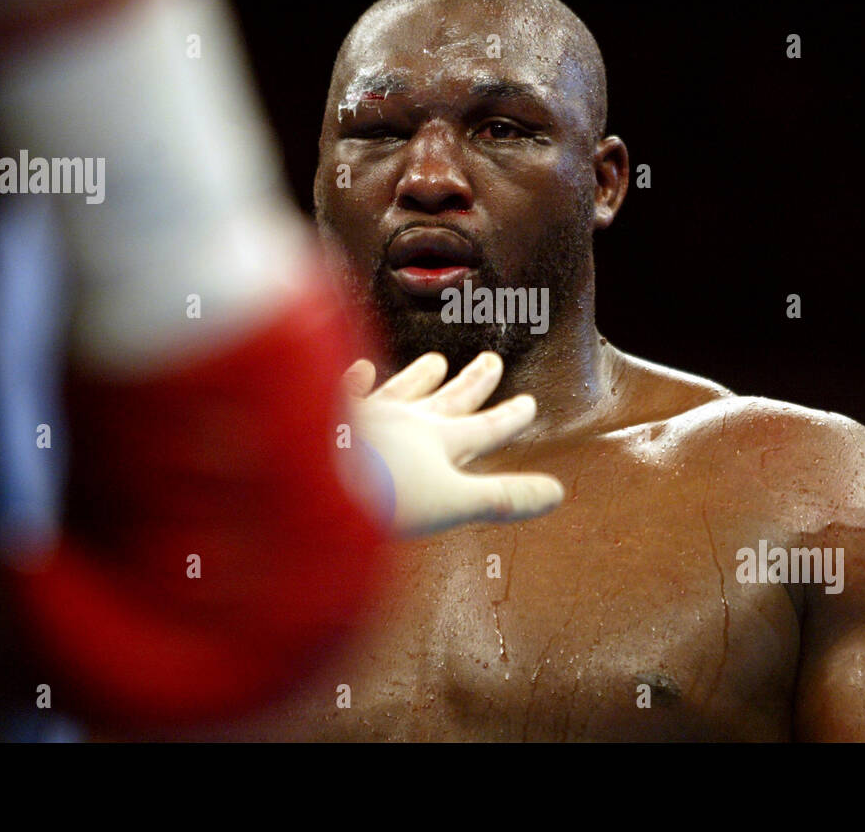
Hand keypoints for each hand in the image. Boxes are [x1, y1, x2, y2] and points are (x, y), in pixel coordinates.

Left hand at [343, 352, 563, 535]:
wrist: (310, 477)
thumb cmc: (382, 496)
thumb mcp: (452, 503)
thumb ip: (501, 497)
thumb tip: (555, 492)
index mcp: (441, 442)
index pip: (485, 428)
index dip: (510, 417)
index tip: (528, 402)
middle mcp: (408, 420)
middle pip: (449, 398)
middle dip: (474, 383)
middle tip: (492, 362)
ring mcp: (369, 414)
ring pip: (403, 388)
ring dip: (421, 376)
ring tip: (435, 360)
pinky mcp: (329, 414)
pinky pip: (349, 390)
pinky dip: (359, 379)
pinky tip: (362, 369)